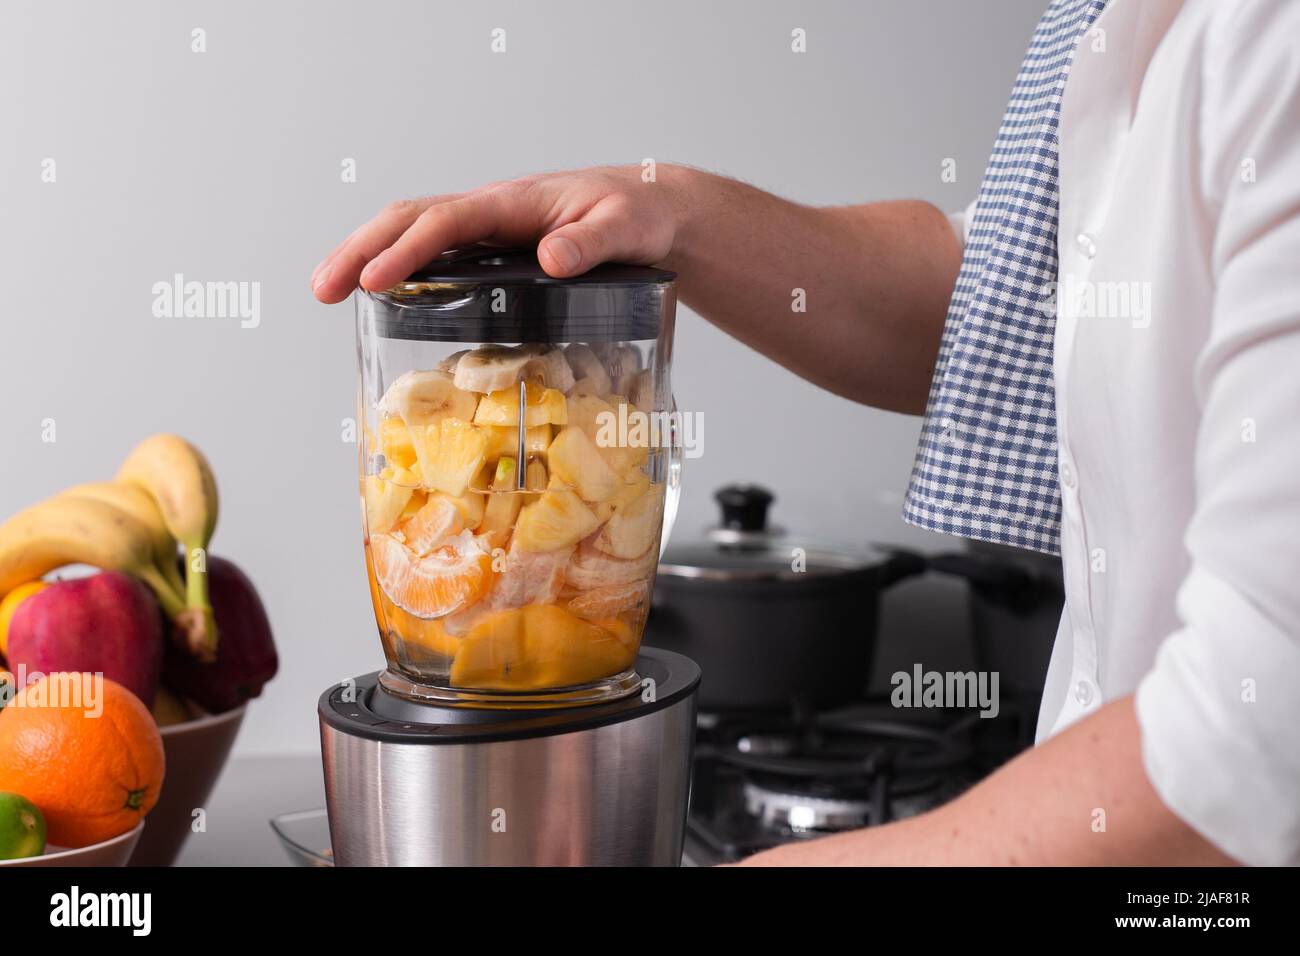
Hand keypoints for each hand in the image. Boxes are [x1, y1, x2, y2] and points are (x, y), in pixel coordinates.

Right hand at [310, 165, 693, 302]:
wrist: (650, 211)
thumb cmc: (638, 215)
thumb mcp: (626, 227)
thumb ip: (591, 241)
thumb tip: (551, 258)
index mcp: (513, 204)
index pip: (447, 221)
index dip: (409, 250)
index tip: (375, 280)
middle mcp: (490, 212)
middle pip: (409, 220)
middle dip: (361, 249)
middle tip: (323, 288)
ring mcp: (486, 231)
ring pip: (412, 233)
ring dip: (367, 256)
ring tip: (329, 290)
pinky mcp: (490, 251)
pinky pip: (433, 254)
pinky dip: (398, 268)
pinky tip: (379, 298)